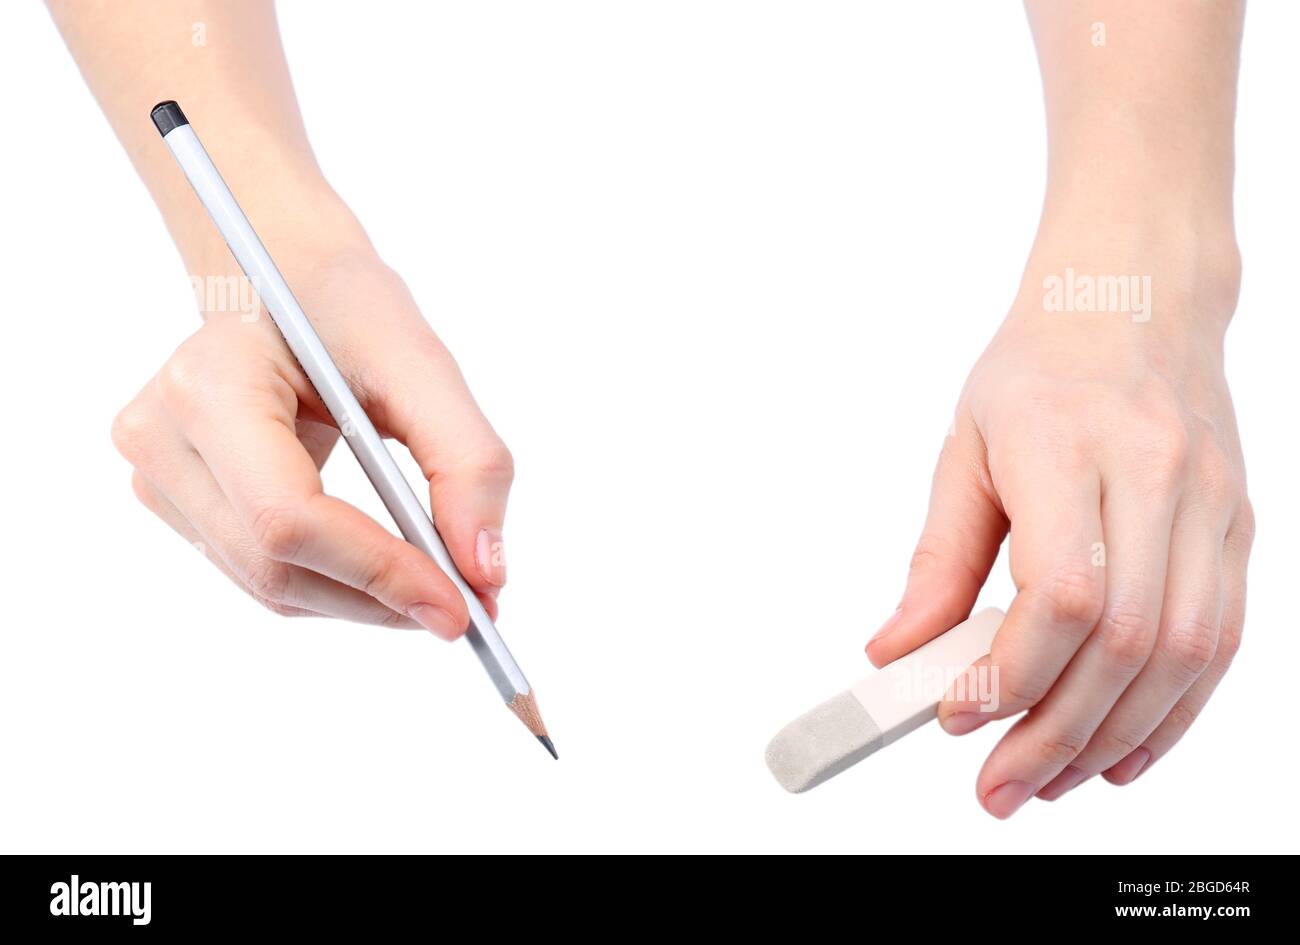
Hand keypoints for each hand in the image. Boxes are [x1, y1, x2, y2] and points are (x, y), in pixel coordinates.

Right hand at [112, 237, 511, 638]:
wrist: (282, 280)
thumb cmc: (346, 307)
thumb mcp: (424, 363)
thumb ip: (468, 463)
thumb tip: (486, 572)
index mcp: (210, 383)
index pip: (287, 516)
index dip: (379, 571)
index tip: (461, 605)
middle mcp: (162, 435)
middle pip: (277, 567)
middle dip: (383, 598)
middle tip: (468, 608)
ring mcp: (158, 474)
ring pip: (270, 587)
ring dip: (364, 602)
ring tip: (434, 584)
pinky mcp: (175, 501)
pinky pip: (261, 576)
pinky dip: (336, 586)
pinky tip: (384, 565)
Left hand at [867, 238, 1252, 817]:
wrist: (1136, 300)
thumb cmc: (1040, 369)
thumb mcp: (965, 448)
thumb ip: (936, 560)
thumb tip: (896, 654)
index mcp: (1071, 448)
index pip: (1062, 592)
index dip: (1013, 672)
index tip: (958, 716)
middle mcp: (1157, 479)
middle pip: (1125, 641)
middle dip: (1056, 733)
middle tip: (998, 787)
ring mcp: (1211, 507)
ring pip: (1183, 654)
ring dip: (1112, 738)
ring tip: (1048, 780)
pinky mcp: (1238, 530)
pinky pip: (1220, 641)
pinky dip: (1173, 712)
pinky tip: (1119, 751)